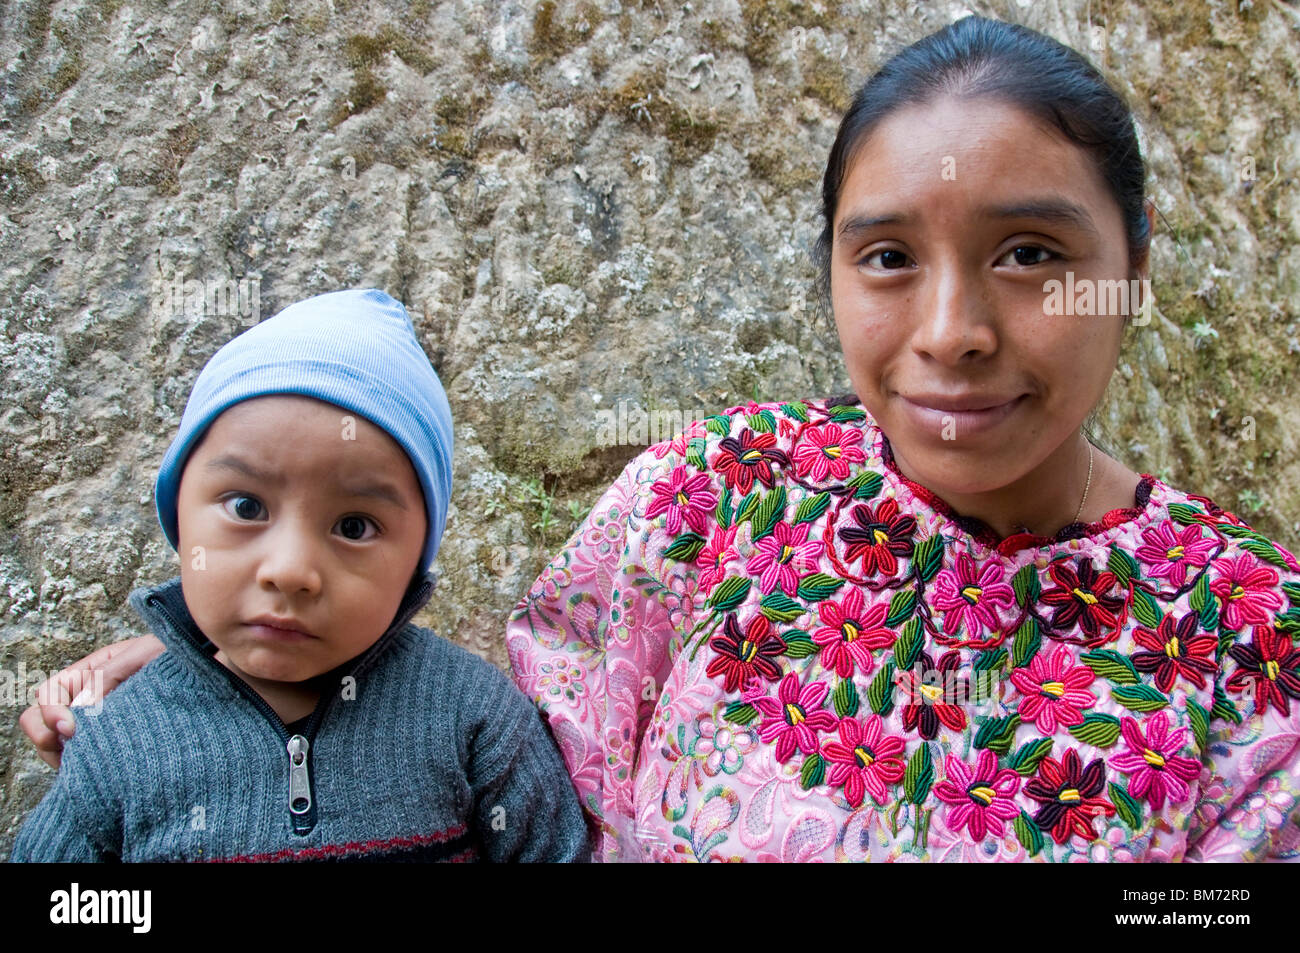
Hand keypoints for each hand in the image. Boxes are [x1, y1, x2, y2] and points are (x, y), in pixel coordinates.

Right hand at [19, 635, 164, 768]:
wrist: (205, 673)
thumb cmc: (176, 659)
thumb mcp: (143, 656)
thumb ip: (110, 674)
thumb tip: (80, 706)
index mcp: (90, 673)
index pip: (49, 692)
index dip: (50, 712)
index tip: (71, 727)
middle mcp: (87, 698)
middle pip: (41, 720)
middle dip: (44, 737)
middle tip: (67, 750)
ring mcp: (97, 722)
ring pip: (58, 743)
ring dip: (62, 754)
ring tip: (86, 763)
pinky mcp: (112, 742)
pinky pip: (87, 757)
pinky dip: (85, 764)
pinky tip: (103, 769)